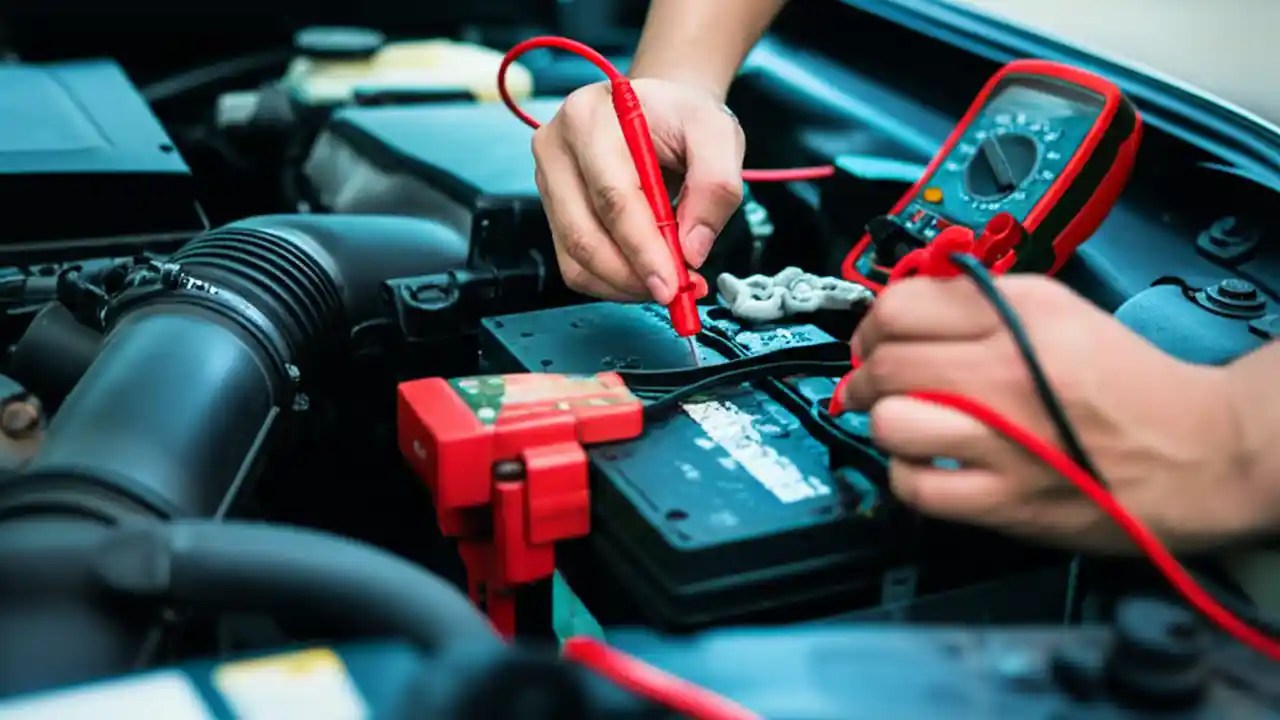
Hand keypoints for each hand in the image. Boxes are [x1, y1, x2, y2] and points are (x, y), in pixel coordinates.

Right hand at [532, 78, 744, 301]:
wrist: (658, 114)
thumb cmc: (682, 119)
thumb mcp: (718, 133)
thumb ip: (716, 186)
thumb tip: (691, 249)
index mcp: (591, 118)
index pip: (613, 196)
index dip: (643, 248)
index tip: (673, 283)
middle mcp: (556, 149)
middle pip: (584, 234)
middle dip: (633, 275)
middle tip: (676, 291)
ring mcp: (549, 183)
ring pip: (576, 258)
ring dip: (624, 284)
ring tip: (667, 280)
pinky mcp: (552, 212)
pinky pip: (575, 267)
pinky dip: (613, 283)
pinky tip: (644, 274)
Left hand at [838, 275, 1261, 553]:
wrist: (1201, 451)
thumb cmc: (1130, 385)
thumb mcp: (1061, 312)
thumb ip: (983, 303)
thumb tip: (908, 306)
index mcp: (1021, 317)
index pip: (903, 305)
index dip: (874, 322)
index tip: (874, 335)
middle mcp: (1006, 374)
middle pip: (886, 364)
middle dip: (862, 373)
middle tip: (867, 381)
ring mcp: (1003, 441)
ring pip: (891, 423)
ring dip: (882, 422)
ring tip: (897, 422)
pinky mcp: (1006, 502)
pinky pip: (916, 486)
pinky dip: (907, 476)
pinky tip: (925, 465)